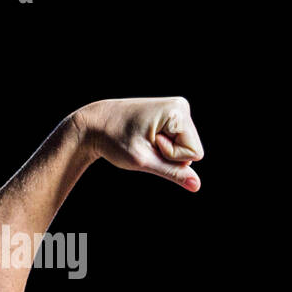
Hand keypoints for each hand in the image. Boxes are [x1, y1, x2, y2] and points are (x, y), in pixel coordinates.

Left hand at [74, 97, 204, 191]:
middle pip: (193, 150)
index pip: (194, 153)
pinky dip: (164, 145)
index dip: (171, 157)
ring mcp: (177, 110)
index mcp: (177, 111)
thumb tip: (197, 185)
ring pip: (187, 148)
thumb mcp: (144, 161)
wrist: (94, 123)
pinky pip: (179, 142)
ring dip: (166, 150)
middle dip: (170, 154)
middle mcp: (181, 106)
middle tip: (145, 143)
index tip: (149, 144)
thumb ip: (173, 173)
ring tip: (144, 139)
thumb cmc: (115, 140)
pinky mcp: (172, 115)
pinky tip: (147, 137)